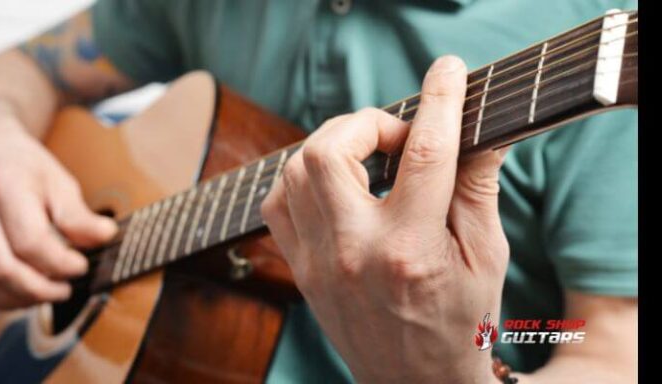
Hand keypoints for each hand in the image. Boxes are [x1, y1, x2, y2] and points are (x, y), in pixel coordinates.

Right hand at [0, 114, 116, 308]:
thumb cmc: (25, 166)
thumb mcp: (59, 181)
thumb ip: (78, 215)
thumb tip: (106, 236)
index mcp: (3, 185)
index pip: (30, 241)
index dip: (60, 263)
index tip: (81, 266)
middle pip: (3, 268)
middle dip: (41, 289)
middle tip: (66, 289)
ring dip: (19, 299)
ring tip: (47, 294)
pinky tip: (22, 293)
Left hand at [261, 56, 507, 382]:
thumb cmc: (459, 323)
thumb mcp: (486, 256)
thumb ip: (478, 187)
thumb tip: (480, 129)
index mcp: (410, 251)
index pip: (424, 156)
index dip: (439, 103)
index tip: (448, 74)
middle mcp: (353, 252)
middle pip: (329, 151)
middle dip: (365, 122)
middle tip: (398, 135)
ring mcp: (317, 261)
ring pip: (296, 169)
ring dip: (333, 143)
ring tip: (369, 155)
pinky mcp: (300, 269)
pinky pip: (277, 202)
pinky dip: (301, 177)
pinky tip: (335, 183)